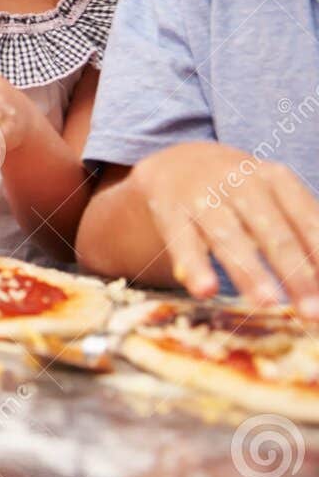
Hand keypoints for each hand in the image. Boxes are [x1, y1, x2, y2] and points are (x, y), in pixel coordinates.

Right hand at [128, 142, 318, 313]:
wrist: (177, 163)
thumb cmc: (241, 191)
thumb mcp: (274, 196)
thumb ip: (303, 231)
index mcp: (276, 178)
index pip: (307, 220)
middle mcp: (241, 183)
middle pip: (273, 233)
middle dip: (295, 274)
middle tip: (311, 313)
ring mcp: (204, 196)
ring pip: (229, 238)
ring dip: (250, 272)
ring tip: (268, 304)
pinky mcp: (171, 212)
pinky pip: (184, 243)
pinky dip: (195, 267)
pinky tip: (205, 290)